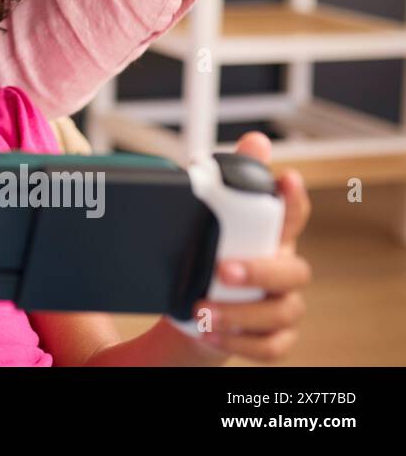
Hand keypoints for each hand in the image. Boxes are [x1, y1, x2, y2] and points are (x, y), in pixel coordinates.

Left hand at [193, 131, 312, 361]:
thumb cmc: (208, 259)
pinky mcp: (271, 338)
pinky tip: (210, 333)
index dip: (293, 199)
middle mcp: (283, 272)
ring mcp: (281, 307)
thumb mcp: (209, 223)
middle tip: (224, 268)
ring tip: (203, 309)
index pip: (292, 216)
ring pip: (280, 312)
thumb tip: (255, 141)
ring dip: (241, 312)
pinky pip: (269, 346)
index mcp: (270, 240)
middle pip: (293, 271)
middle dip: (261, 269)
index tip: (285, 178)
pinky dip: (239, 343)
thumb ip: (226, 181)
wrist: (194, 314)